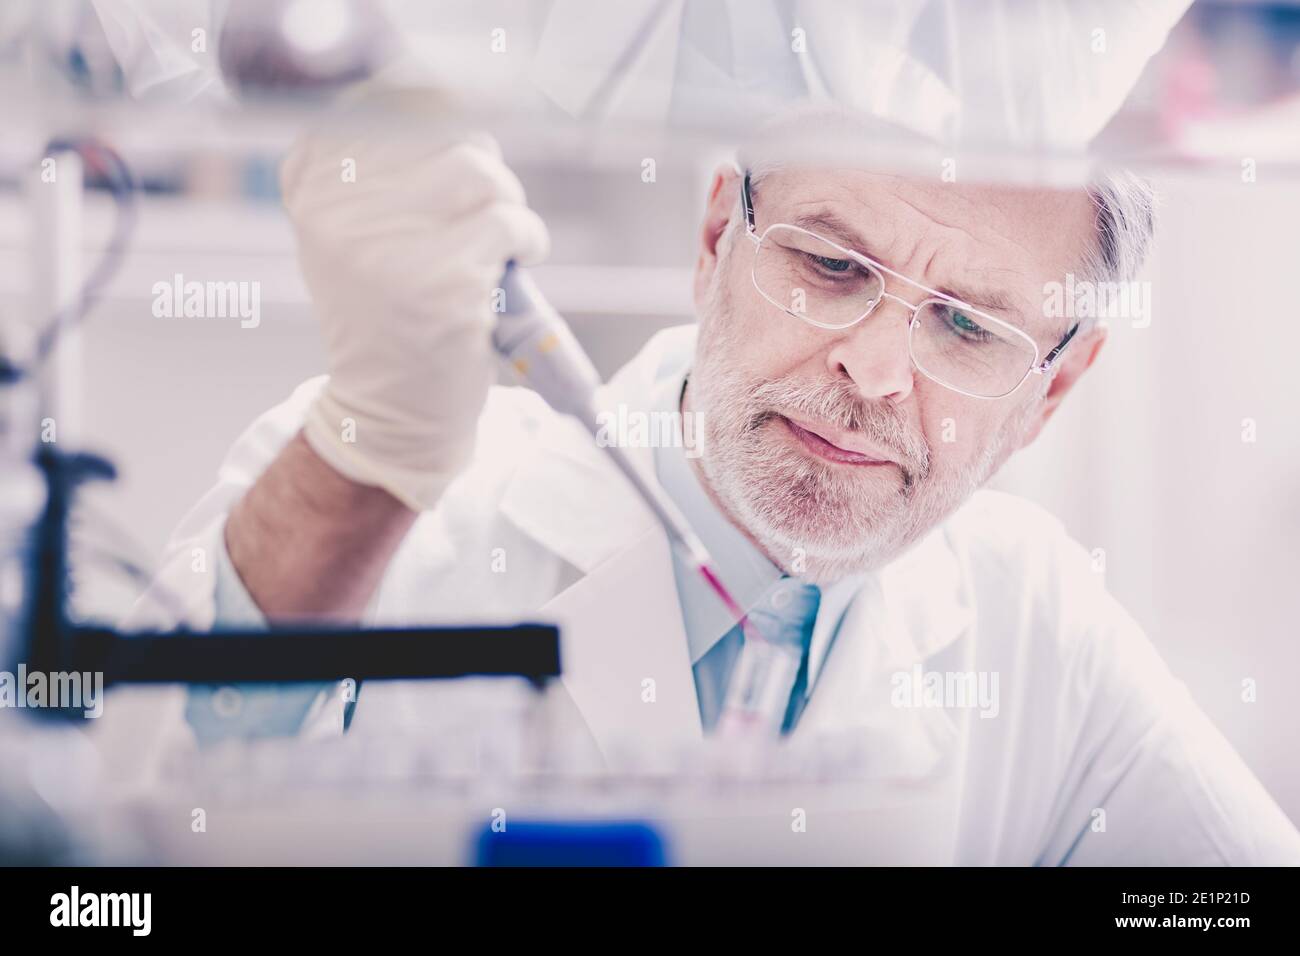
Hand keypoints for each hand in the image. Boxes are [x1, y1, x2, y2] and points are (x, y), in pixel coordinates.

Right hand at [280, 118, 547, 509]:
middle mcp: (341, 214)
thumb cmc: (388, 320)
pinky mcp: (445, 283)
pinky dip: (527, 239)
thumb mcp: (354, 238)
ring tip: (499, 241)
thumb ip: (383, 171)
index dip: (433, 118)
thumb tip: (447, 105)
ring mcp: (392, 249)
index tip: (447, 157)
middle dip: (478, 168)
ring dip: (506, 203)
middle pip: (439, 131)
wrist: (393, 412)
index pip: (384, 103)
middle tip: (480, 212)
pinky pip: (509, 222)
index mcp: (312, 191)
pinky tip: (512, 267)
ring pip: (479, 171)